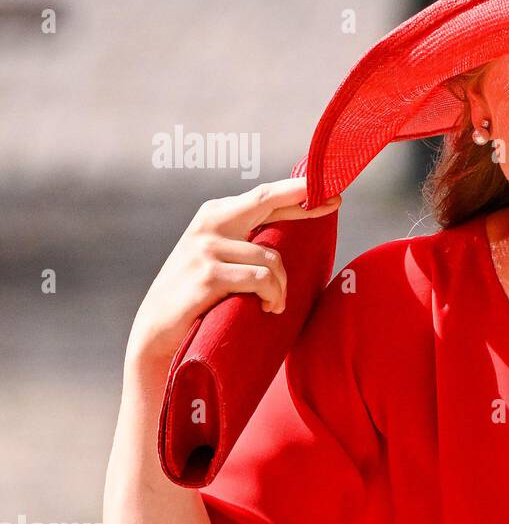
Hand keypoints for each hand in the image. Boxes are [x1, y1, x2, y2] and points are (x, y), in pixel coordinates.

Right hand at [126, 177, 341, 369]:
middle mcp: (209, 224)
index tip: (330, 190)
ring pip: (271, 258)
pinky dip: (271, 296)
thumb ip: (247, 242)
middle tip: (335, 202)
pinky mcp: (208, 274)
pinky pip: (260, 279)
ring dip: (281, 288)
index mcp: (215, 216)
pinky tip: (266, 308)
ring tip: (273, 305)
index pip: (263, 198)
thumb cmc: (197, 297)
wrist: (157, 333)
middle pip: (266, 201)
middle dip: (304, 202)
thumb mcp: (221, 260)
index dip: (298, 191)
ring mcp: (206, 247)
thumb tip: (290, 230)